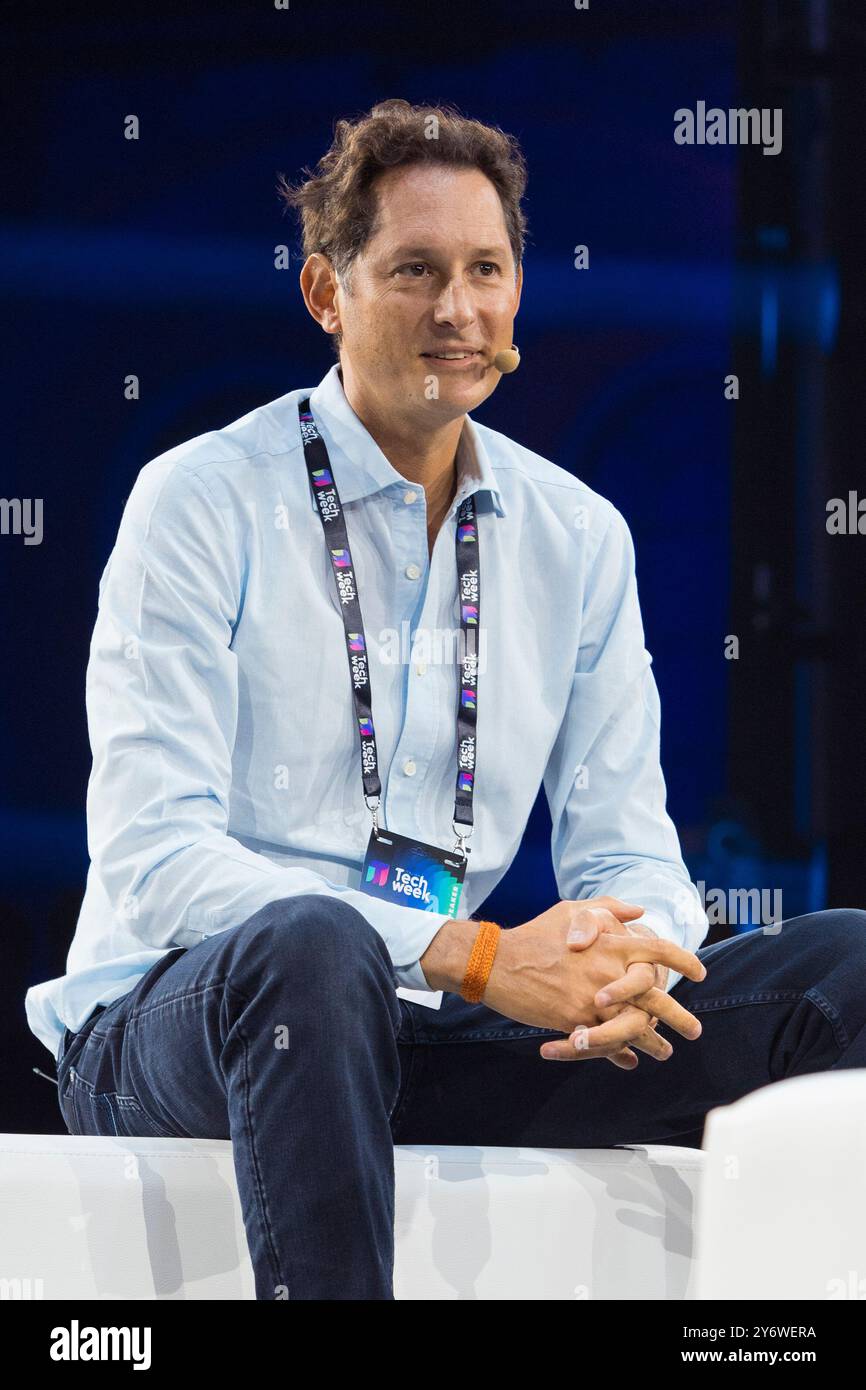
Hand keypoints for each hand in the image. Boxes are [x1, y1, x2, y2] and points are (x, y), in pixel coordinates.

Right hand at [481, 898, 705, 1046]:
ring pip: (636, 1025)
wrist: (498, 961)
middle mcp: (609, 971)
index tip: (700, 973)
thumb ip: (609, 908)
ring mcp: (593, 999)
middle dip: (679, 1016)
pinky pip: (608, 1042)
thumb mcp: (573, 910)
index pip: (660, 950)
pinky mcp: (576, 1021)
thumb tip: (641, 911)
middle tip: (695, 1029)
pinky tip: (630, 1060)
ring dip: (654, 1042)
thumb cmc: (536, 934)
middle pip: (657, 997)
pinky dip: (621, 1054)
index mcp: (612, 942)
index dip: (683, 961)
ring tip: (666, 1051)